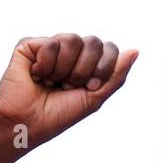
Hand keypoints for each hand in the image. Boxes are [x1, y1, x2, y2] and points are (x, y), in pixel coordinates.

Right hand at [0, 34, 137, 148]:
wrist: (28, 123)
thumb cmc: (59, 115)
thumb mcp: (95, 97)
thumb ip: (116, 75)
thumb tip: (135, 50)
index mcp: (86, 63)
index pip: (109, 48)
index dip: (103, 68)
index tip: (90, 87)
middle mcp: (69, 52)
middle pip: (93, 42)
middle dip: (84, 70)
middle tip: (68, 87)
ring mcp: (50, 47)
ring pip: (72, 39)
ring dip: (64, 69)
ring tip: (51, 82)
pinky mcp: (29, 45)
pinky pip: (50, 44)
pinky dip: (45, 65)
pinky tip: (36, 76)